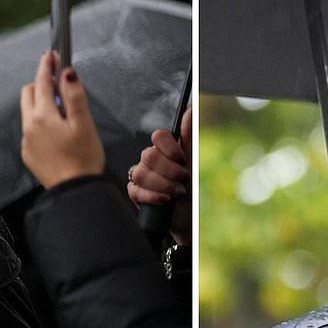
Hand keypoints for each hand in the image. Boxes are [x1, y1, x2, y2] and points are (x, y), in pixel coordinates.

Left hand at [19, 50, 104, 188]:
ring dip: (40, 103)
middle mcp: (30, 125)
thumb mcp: (84, 123)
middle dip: (41, 83)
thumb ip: (74, 95)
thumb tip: (66, 72)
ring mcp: (27, 140)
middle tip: (58, 83)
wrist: (75, 191)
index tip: (51, 55)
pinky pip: (30, 130)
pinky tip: (55, 132)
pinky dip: (39, 123)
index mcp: (43, 115)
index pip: (42, 81)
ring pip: (28, 111)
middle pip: (29, 93)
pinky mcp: (28, 154)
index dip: (47, 65)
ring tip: (60, 110)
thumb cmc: (83, 158)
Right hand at [127, 103, 191, 245]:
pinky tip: (164, 201)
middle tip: (182, 180)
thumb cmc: (190, 189)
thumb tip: (190, 110)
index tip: (181, 159)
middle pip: (149, 155)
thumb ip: (189, 137)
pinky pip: (135, 190)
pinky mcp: (134, 193)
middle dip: (169, 171)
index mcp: (164, 150)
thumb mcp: (193, 162)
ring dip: (163, 185)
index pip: (158, 136)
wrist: (187, 217)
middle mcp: (150, 161)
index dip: (168, 147)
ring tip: (176, 194)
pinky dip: (152, 196)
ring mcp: (140, 176)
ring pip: (141, 173)